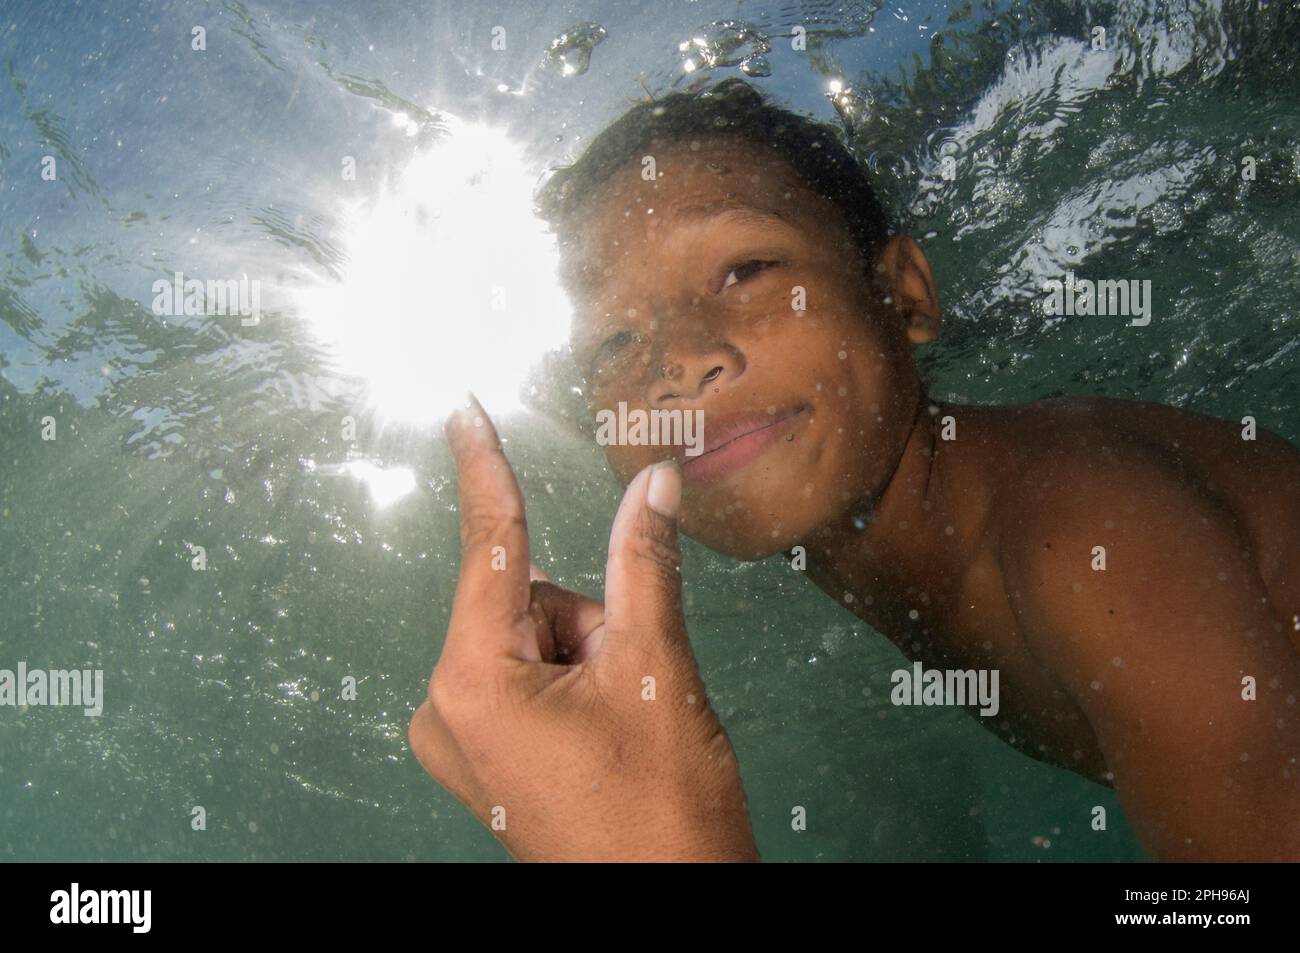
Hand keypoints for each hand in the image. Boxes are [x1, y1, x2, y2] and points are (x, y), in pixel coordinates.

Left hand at [408, 395, 757, 861]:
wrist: (669, 908)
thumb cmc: (660, 821)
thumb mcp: (657, 672)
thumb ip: (645, 563)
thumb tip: (650, 485)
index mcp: (474, 682)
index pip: (489, 548)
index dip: (485, 470)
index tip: (461, 411)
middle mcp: (447, 709)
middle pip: (527, 600)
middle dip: (589, 620)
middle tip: (631, 684)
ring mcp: (460, 739)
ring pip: (533, 638)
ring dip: (588, 655)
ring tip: (621, 722)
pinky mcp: (481, 756)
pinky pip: (523, 676)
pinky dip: (571, 681)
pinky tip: (601, 733)